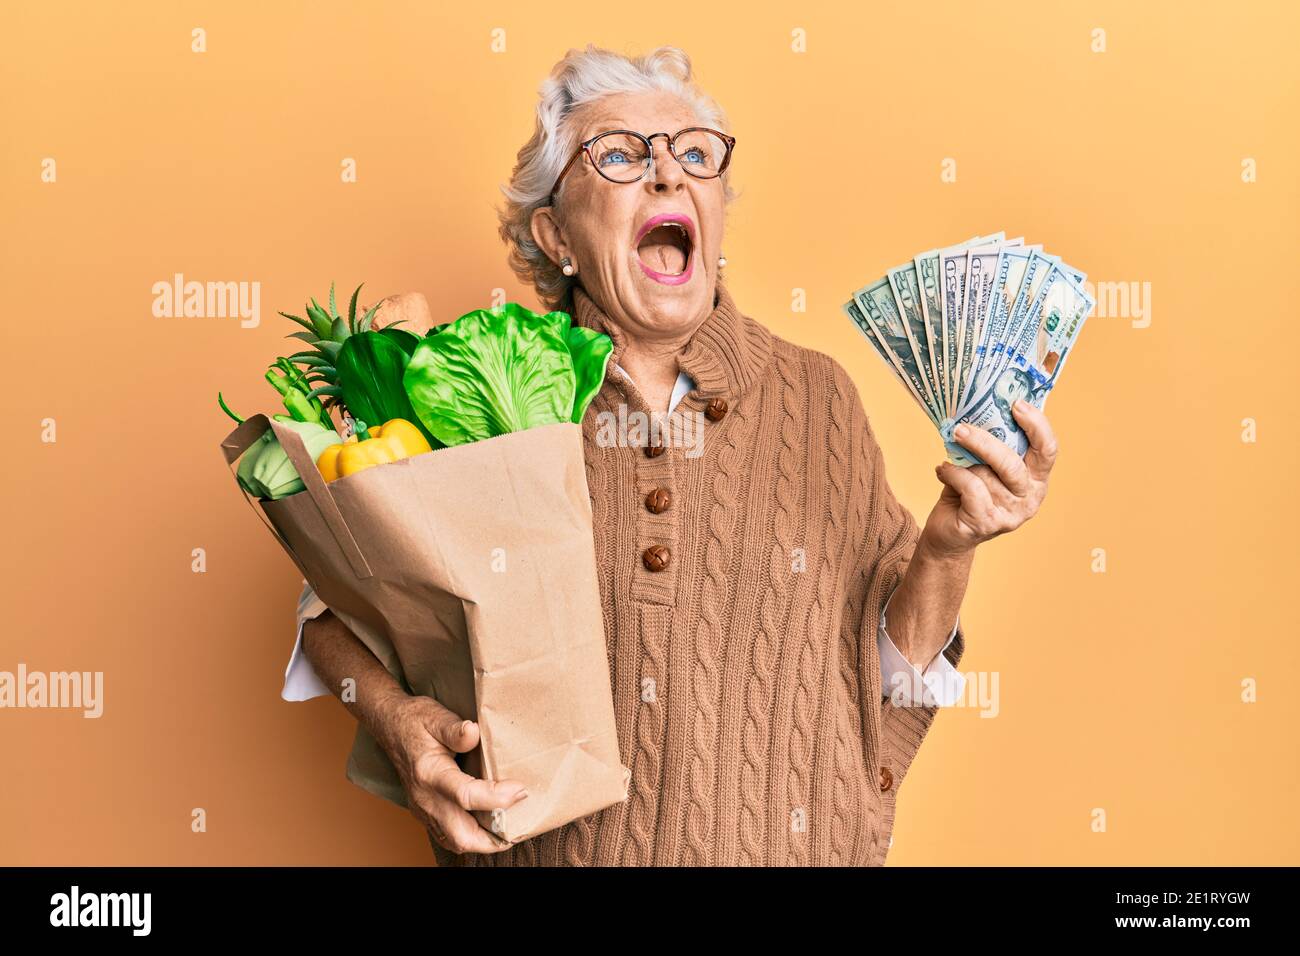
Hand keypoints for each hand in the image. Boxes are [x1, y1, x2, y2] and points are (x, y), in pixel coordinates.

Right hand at [375, 694, 528, 854]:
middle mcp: (426, 798)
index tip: (520, 790)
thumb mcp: (436, 716)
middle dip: (493, 839)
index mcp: (431, 773)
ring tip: (507, 826)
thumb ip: (455, 729)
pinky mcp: (425, 812)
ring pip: (455, 842)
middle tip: (518, 824)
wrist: (391, 727)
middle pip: (461, 836)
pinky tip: (487, 824)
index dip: (497, 797)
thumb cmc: (416, 720)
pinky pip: (449, 837)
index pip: (466, 796)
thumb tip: (473, 733)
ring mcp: (424, 809)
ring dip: (483, 841)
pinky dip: (471, 836)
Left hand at [922, 399, 1056, 556]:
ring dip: (963, 464)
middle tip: (960, 429)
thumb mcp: (985, 467)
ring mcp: (1010, 514)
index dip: (1037, 425)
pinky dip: (953, 474)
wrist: (949, 536)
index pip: (1048, 450)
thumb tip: (978, 409)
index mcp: (1037, 479)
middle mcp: (1030, 498)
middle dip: (984, 442)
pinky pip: (970, 487)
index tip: (1017, 405)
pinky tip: (943, 472)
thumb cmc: (968, 495)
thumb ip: (993, 446)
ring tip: (949, 461)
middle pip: (1012, 464)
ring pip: (986, 475)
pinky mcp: (986, 523)